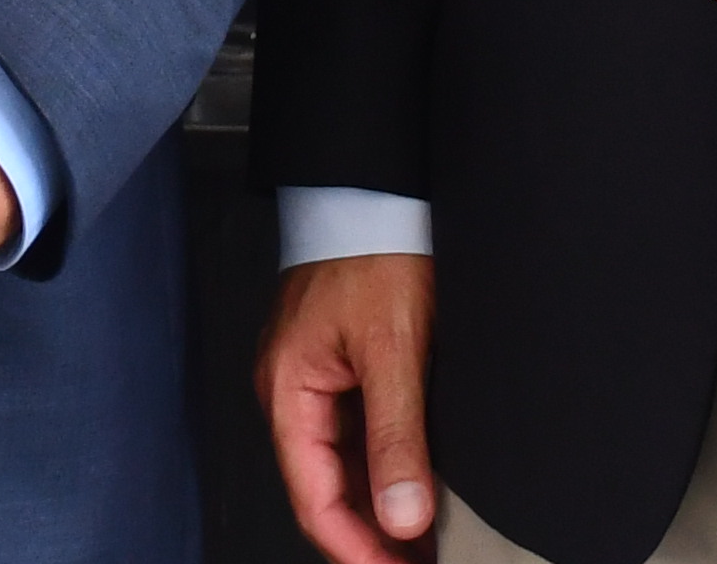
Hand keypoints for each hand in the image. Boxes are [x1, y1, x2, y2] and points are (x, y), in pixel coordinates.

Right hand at [259, 252, 435, 559]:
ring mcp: (316, 380)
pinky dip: (385, 467)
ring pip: (343, 465)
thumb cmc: (376, 250)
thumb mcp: (393, 348)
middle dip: (371, 534)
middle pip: (325, 488)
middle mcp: (293, 392)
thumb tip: (403, 517)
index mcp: (288, 392)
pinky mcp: (342, 367)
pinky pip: (356, 434)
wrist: (379, 190)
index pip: (313, 498)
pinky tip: (420, 485)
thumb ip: (397, 436)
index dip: (355, 547)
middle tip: (422, 561)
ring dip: (380, 504)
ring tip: (427, 536)